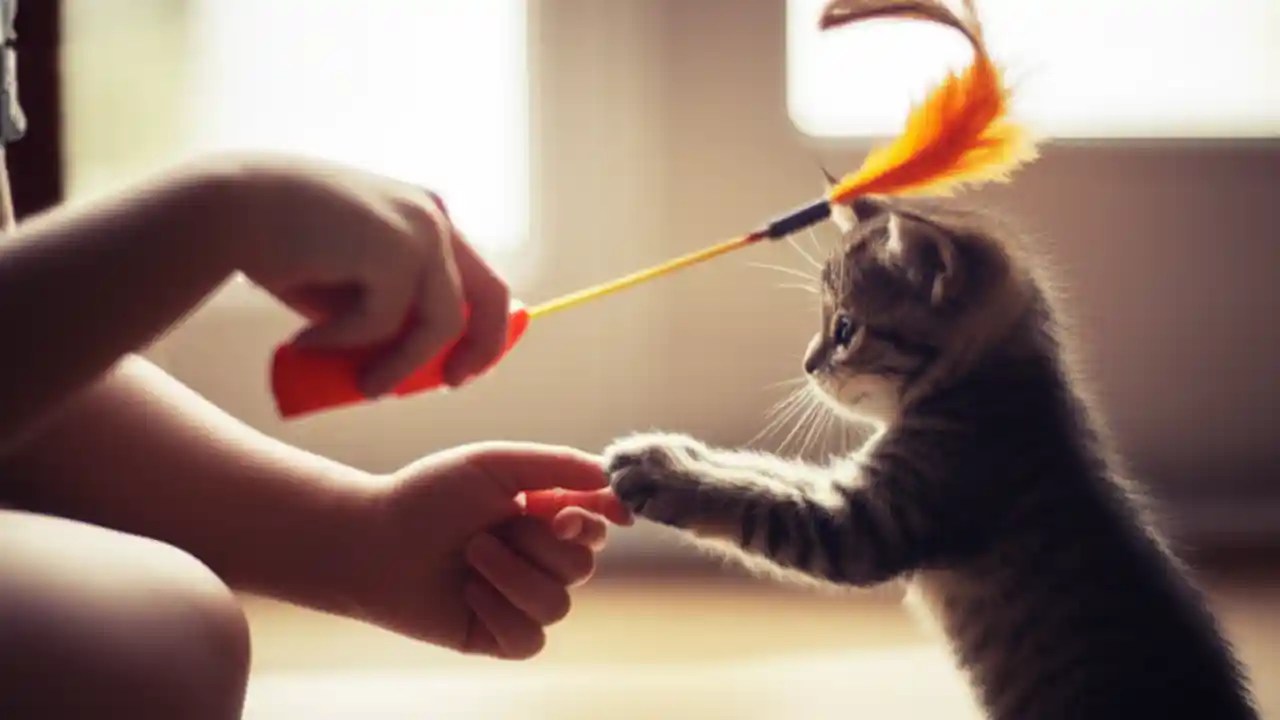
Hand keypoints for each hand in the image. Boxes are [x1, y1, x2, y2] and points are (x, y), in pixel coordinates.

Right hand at [215, 154, 509, 394]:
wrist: (225, 208)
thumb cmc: (282, 251)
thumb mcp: (352, 290)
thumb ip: (392, 316)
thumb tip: (424, 368)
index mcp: (427, 216)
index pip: (483, 278)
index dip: (488, 329)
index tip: (464, 369)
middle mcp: (434, 215)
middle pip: (492, 295)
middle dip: (479, 350)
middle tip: (450, 385)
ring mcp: (421, 227)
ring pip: (442, 322)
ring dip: (400, 365)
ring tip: (360, 386)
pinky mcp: (397, 246)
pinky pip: (387, 323)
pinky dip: (347, 342)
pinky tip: (305, 338)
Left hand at [341, 442, 609, 659]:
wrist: (371, 541)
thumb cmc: (428, 496)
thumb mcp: (495, 463)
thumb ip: (557, 464)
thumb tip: (611, 475)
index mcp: (543, 516)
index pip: (597, 523)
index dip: (602, 519)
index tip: (587, 512)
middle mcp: (536, 558)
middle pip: (583, 566)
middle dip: (538, 545)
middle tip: (493, 527)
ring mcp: (518, 600)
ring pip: (558, 604)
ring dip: (512, 576)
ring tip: (470, 555)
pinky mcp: (497, 636)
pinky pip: (530, 639)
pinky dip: (499, 612)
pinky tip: (467, 593)